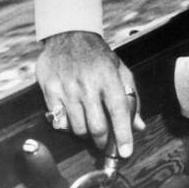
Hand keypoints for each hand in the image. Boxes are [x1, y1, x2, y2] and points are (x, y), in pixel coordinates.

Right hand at [36, 31, 144, 157]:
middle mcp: (87, 85)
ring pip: (78, 128)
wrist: (70, 35)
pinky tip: (73, 118)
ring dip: (86, 135)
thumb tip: (139, 125)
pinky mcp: (50, 91)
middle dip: (104, 141)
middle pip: (97, 126)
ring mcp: (67, 89)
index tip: (126, 152)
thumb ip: (131, 99)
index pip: (119, 112)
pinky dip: (68, 127)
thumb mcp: (120, 71)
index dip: (123, 135)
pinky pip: (59, 122)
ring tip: (90, 129)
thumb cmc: (99, 57)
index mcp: (109, 78)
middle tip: (106, 143)